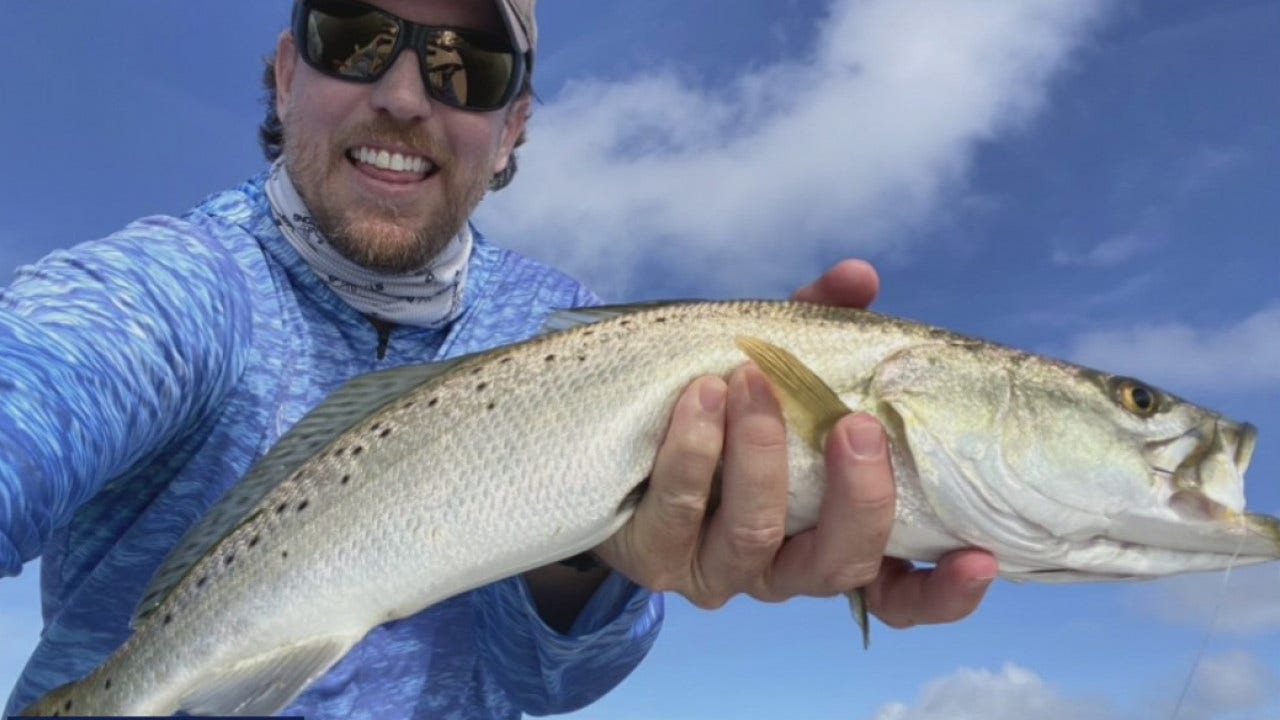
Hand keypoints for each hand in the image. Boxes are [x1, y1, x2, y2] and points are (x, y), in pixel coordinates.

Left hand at [595, 260, 995, 628]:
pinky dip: (694, 453)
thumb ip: (826, 330)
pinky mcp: (657, 558)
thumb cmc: (733, 410)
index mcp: (833, 539)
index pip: (902, 593)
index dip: (943, 592)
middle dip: (854, 498)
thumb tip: (859, 276)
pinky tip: (699, 397)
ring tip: (751, 381)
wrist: (624, 442)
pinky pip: (678, 514)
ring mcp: (719, 570)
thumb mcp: (787, 370)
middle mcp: (784, 570)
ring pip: (754, 536)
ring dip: (760, 455)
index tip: (979, 558)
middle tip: (855, 425)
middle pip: (837, 565)